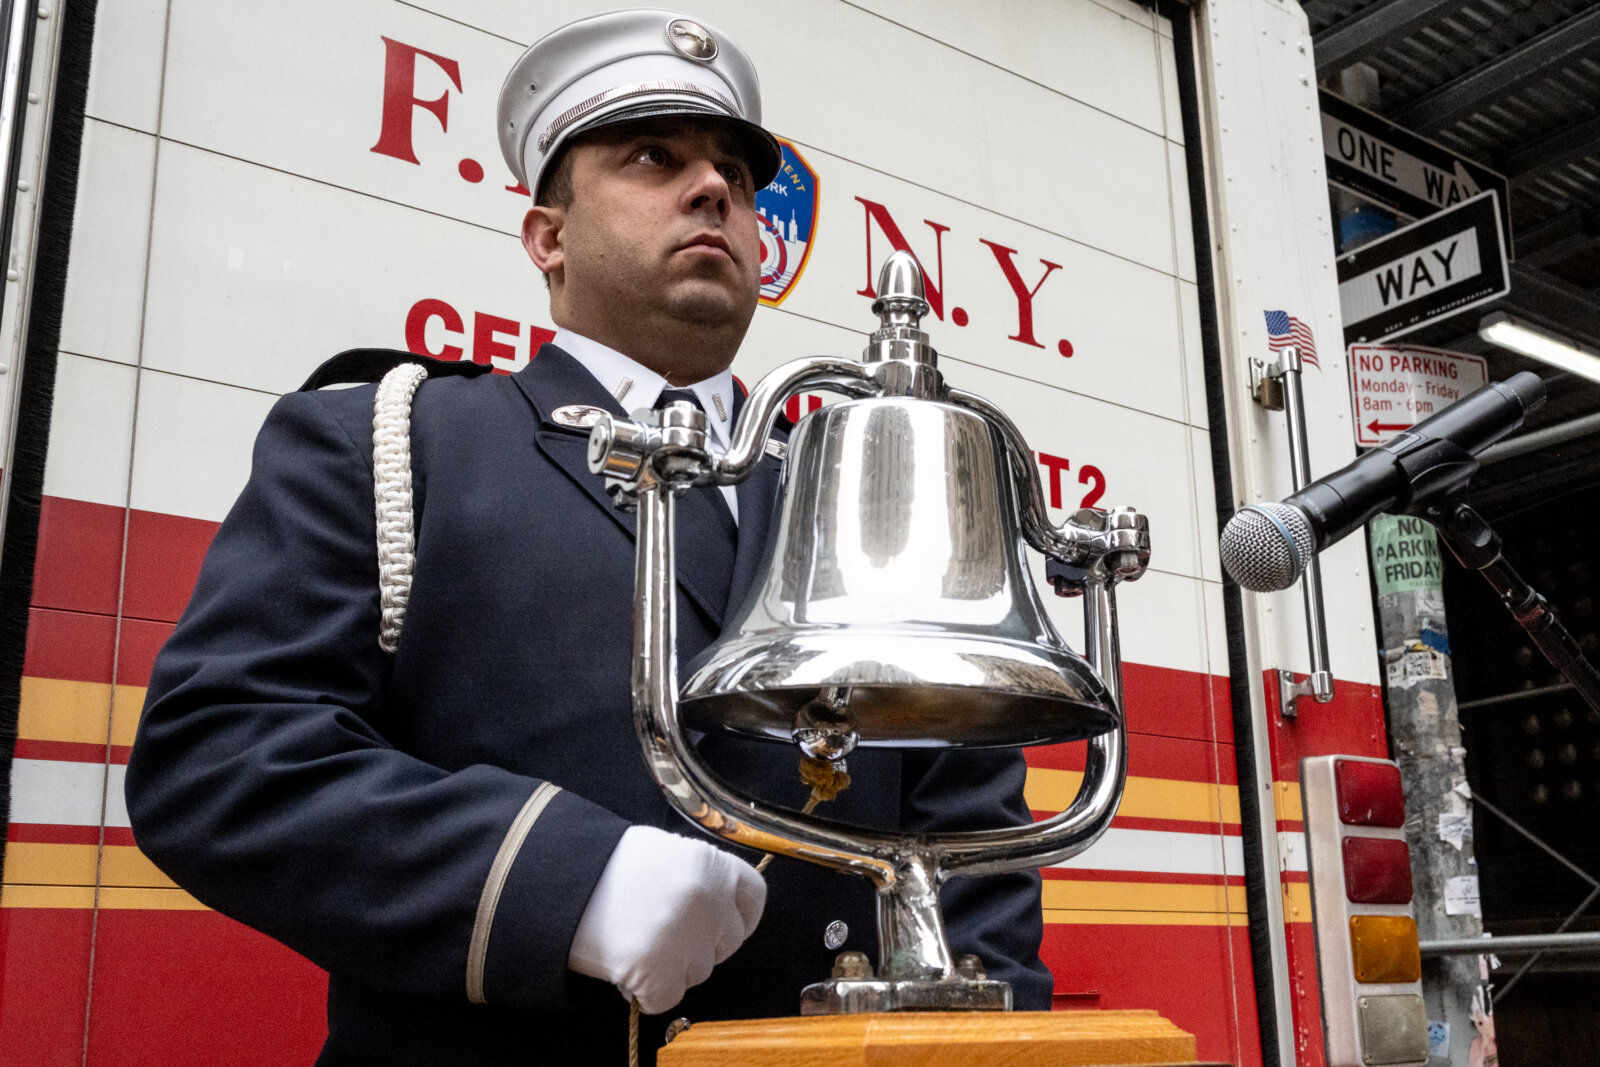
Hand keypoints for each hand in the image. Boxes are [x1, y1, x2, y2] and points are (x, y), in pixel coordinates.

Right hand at [567, 826, 764, 1013]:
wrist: (557, 878)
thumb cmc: (607, 863)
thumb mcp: (664, 852)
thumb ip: (699, 877)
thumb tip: (719, 908)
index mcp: (712, 864)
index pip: (753, 898)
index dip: (739, 916)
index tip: (724, 926)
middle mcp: (708, 900)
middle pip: (727, 942)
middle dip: (700, 945)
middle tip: (663, 935)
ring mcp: (685, 938)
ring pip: (697, 972)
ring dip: (672, 967)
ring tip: (635, 941)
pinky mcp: (657, 972)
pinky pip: (665, 998)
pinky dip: (645, 991)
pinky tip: (624, 966)